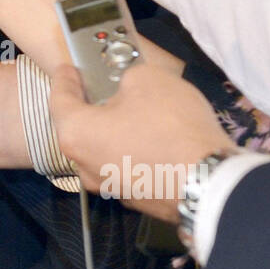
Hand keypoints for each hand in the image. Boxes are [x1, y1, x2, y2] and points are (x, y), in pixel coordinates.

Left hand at [49, 61, 237, 222]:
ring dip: (114, 129)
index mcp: (76, 135)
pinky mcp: (136, 199)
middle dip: (91, 105)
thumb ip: (126, 76)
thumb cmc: (170, 127)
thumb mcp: (147, 79)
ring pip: (103, 150)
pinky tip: (153, 138)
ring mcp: (110, 187)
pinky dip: (133, 151)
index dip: (64, 79)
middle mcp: (84, 166)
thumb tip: (127, 85)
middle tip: (102, 86)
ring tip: (134, 110)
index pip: (59, 100)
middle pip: (80, 128)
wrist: (210, 183)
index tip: (68, 69)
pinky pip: (126, 166)